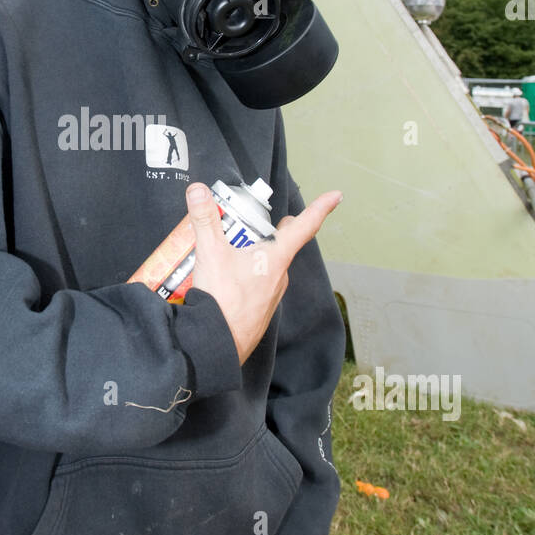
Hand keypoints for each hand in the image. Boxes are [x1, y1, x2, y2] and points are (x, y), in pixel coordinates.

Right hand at [185, 182, 342, 365]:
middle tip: (255, 222)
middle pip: (282, 244)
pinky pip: (257, 284)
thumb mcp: (210, 253)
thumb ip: (205, 219)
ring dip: (254, 254)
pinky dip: (245, 275)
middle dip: (272, 231)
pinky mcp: (260, 308)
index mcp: (276, 257)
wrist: (218, 344)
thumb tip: (198, 190)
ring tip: (229, 250)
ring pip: (268, 265)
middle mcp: (279, 275)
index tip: (336, 196)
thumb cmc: (222, 300)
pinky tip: (226, 278)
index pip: (305, 226)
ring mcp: (271, 294)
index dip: (321, 208)